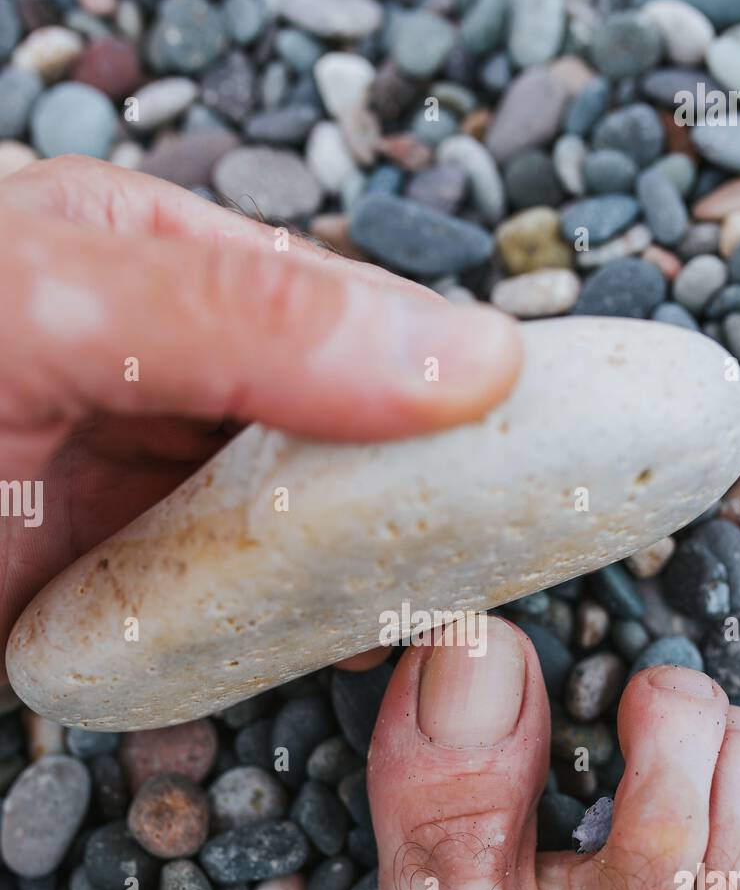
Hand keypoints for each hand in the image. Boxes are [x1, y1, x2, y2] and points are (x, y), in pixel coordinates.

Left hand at [0, 156, 521, 685]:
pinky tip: (357, 636)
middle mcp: (169, 365)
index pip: (338, 297)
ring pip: (306, 516)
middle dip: (415, 470)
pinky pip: (249, 606)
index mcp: (156, 254)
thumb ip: (244, 318)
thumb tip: (471, 357)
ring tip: (451, 588)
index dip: (437, 359)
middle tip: (503, 526)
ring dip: (374, 558)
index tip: (531, 428)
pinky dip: (306, 626)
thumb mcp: (58, 313)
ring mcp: (152, 482)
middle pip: (338, 411)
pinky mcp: (137, 586)